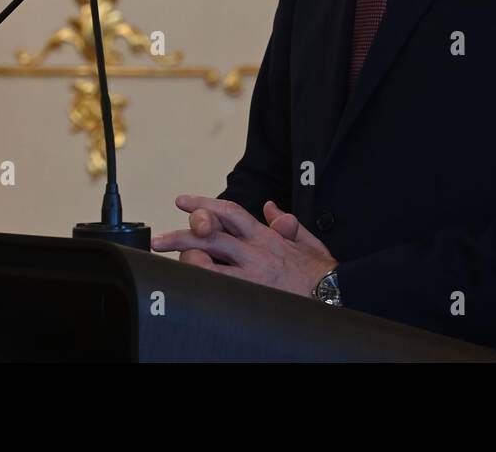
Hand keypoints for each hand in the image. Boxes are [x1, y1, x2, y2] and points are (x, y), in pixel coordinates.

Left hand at [151, 195, 337, 296]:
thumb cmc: (322, 272)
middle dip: (181, 234)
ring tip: (173, 260)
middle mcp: (256, 251)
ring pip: (210, 260)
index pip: (230, 212)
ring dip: (188, 258)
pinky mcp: (252, 293)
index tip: (183, 202)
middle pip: (211, 234)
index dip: (204, 204)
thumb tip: (271, 207)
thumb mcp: (306, 241)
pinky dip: (203, 279)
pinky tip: (191, 278)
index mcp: (267, 236)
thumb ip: (286, 223)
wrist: (336, 293)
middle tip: (159, 239)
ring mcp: (252, 273)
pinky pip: (220, 285)